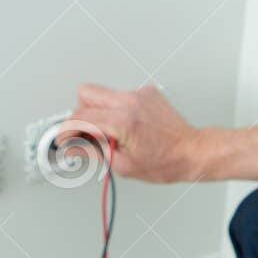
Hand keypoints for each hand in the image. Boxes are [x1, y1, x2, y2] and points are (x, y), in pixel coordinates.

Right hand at [70, 83, 207, 182]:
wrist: (192, 152)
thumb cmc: (167, 162)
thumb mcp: (124, 165)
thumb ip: (94, 152)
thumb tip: (75, 147)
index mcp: (123, 121)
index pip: (81, 117)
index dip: (66, 129)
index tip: (64, 139)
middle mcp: (130, 101)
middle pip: (86, 93)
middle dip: (80, 114)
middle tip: (85, 133)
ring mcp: (140, 94)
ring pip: (103, 93)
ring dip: (100, 112)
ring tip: (111, 134)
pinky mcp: (147, 93)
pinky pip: (121, 96)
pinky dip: (117, 110)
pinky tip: (127, 126)